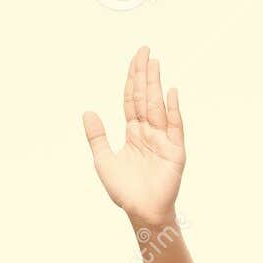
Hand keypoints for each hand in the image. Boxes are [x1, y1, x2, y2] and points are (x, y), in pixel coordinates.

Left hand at [82, 45, 184, 226]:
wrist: (141, 212)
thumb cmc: (124, 190)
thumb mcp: (103, 161)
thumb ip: (97, 136)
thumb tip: (88, 112)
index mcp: (132, 132)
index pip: (131, 99)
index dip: (131, 79)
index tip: (135, 59)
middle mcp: (148, 132)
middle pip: (145, 97)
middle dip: (144, 74)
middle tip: (145, 50)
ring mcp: (163, 140)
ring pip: (158, 106)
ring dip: (156, 84)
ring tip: (155, 63)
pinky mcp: (175, 151)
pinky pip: (174, 127)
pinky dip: (173, 110)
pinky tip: (171, 92)